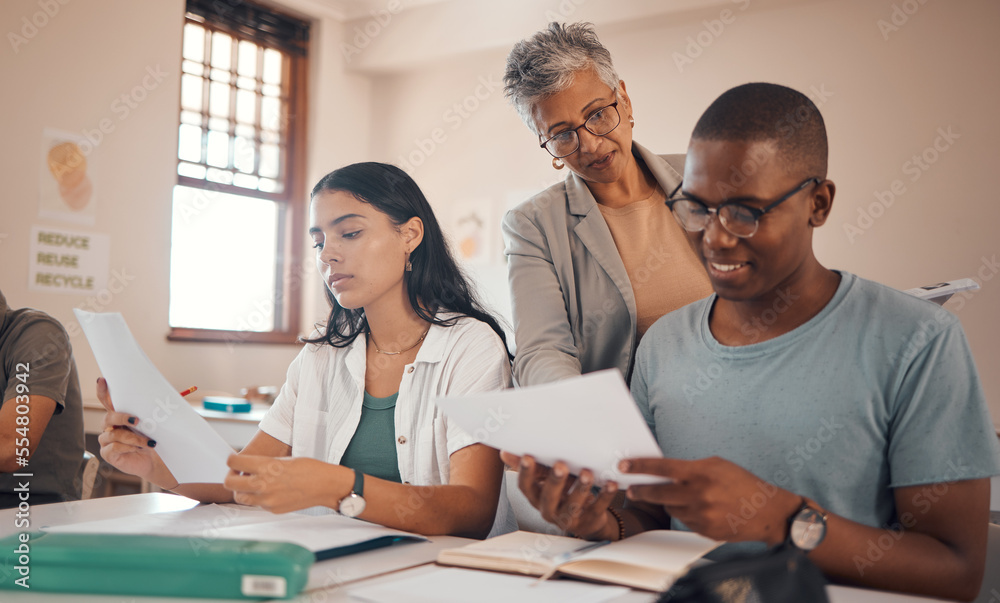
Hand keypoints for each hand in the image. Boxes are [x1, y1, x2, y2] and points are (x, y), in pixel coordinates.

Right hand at [96, 377, 166, 483]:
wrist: (155, 461)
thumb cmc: (154, 440)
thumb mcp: (155, 424)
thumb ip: (155, 411)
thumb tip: (169, 396)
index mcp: (120, 415)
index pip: (107, 401)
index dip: (103, 391)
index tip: (102, 380)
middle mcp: (110, 426)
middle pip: (108, 417)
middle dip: (122, 417)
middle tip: (137, 420)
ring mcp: (107, 440)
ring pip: (114, 434)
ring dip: (133, 437)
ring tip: (149, 442)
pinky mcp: (108, 454)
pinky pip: (114, 447)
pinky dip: (129, 447)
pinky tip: (138, 449)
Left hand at [224, 454, 350, 513]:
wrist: (325, 486)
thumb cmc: (309, 468)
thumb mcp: (283, 460)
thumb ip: (262, 464)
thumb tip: (245, 467)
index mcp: (266, 467)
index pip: (234, 463)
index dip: (231, 460)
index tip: (234, 460)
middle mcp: (263, 484)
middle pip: (230, 483)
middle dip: (230, 477)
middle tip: (237, 474)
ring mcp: (267, 500)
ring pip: (239, 497)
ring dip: (242, 490)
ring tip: (252, 484)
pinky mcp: (272, 509)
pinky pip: (256, 504)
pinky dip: (258, 498)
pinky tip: (270, 491)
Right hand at [500, 451, 618, 539]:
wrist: (586, 518)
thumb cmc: (563, 493)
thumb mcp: (545, 480)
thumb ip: (532, 467)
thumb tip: (505, 452)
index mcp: (536, 498)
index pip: (526, 487)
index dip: (525, 473)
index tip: (528, 456)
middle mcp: (549, 510)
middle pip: (549, 497)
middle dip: (554, 481)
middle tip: (560, 465)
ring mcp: (570, 518)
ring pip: (573, 506)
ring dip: (580, 489)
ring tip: (587, 473)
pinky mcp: (590, 520)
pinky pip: (597, 508)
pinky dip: (605, 496)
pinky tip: (611, 483)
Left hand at [621, 456, 800, 543]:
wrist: (767, 512)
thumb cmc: (743, 484)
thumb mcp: (717, 466)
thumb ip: (690, 468)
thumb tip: (665, 470)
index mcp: (701, 473)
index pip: (662, 467)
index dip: (640, 466)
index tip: (623, 466)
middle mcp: (698, 494)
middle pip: (657, 492)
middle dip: (640, 491)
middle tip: (630, 490)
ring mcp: (701, 514)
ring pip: (670, 508)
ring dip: (670, 502)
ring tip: (685, 497)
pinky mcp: (704, 530)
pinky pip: (684, 520)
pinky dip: (686, 513)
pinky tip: (701, 509)